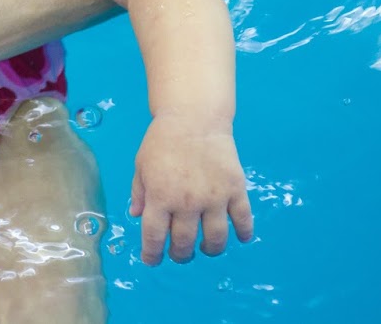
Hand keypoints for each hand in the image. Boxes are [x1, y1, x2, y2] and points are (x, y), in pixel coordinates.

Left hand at [130, 114, 253, 264]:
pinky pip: (243, 220)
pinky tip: (239, 237)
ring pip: (215, 239)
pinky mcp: (235, 190)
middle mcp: (186, 202)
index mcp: (159, 196)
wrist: (194, 119)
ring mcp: (214, 198)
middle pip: (184, 242)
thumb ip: (139, 192)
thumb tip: (136, 216)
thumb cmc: (162, 141)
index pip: (153, 236)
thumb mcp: (141, 165)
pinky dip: (243, 233)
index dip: (151, 254)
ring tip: (206, 248)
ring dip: (210, 249)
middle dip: (180, 254)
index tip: (151, 260)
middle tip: (181, 254)